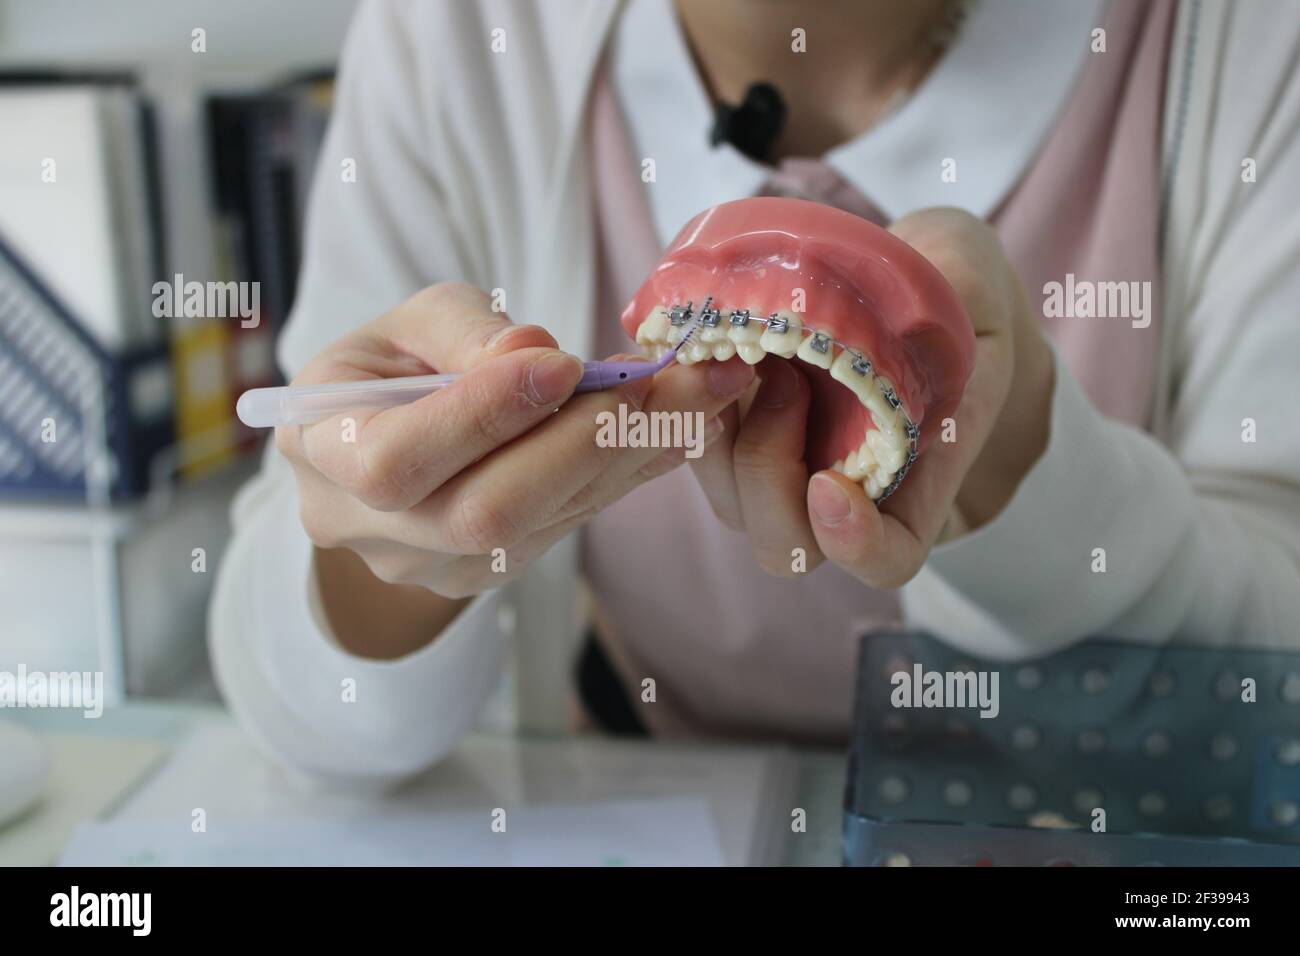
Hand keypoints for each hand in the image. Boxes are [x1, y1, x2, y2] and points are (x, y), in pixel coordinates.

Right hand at [277, 282, 753, 606]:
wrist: (380, 445)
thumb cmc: (391, 368)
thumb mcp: (405, 323)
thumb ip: (461, 333)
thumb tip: (536, 352)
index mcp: (323, 452)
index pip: (397, 461)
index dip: (482, 416)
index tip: (564, 361)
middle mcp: (371, 529)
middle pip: (485, 513)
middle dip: (586, 444)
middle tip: (670, 381)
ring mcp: (434, 566)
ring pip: (541, 525)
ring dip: (631, 453)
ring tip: (704, 392)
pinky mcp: (490, 576)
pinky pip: (567, 525)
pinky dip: (629, 472)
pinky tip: (683, 426)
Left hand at [689, 207, 1053, 587]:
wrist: (896, 280)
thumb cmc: (946, 284)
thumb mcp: (969, 277)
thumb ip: (957, 296)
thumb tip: (899, 324)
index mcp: (921, 473)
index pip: (890, 556)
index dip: (858, 546)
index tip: (829, 488)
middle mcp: (847, 491)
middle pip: (787, 543)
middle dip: (769, 468)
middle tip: (785, 378)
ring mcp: (786, 468)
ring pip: (731, 501)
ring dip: (723, 435)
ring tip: (749, 350)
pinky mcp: (734, 434)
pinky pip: (696, 448)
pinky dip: (691, 407)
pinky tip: (710, 346)